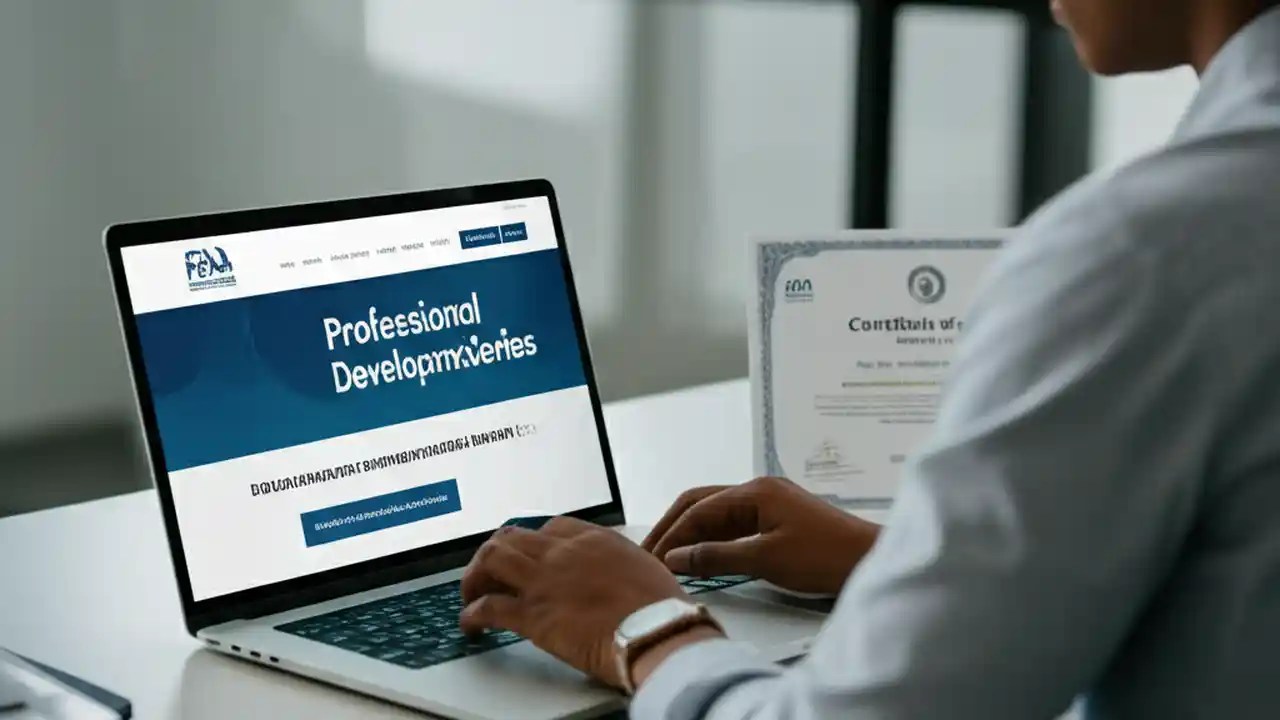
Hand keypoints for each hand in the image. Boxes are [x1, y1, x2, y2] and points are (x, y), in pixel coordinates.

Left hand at [459, 516, 706, 688]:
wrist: (657, 630)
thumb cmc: (661, 607)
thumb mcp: (645, 568)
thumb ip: (621, 564)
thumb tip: (618, 575)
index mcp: (593, 539)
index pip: (550, 527)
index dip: (534, 542)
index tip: (530, 556)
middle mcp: (563, 552)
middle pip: (512, 536)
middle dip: (496, 554)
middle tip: (491, 573)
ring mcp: (544, 580)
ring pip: (492, 559)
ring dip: (475, 577)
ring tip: (472, 593)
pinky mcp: (532, 614)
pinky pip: (488, 608)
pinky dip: (472, 615)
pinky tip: (471, 625)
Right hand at [643, 476, 880, 594]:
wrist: (871, 561)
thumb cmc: (825, 557)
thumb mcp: (765, 559)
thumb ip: (717, 556)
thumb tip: (676, 556)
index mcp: (756, 491)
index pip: (699, 508)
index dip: (672, 534)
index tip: (652, 558)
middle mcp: (760, 491)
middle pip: (704, 503)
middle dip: (675, 527)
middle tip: (650, 553)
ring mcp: (771, 505)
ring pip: (719, 516)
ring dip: (694, 535)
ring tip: (669, 558)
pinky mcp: (780, 522)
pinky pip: (736, 527)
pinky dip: (715, 542)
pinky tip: (703, 558)